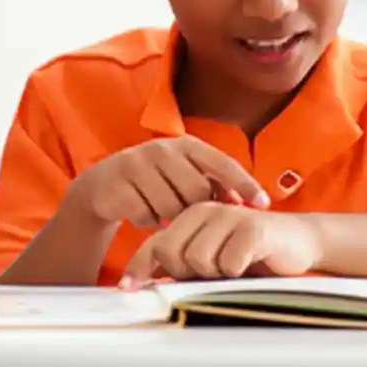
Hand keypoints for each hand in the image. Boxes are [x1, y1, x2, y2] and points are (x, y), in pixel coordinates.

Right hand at [63, 136, 268, 228]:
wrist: (102, 187)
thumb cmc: (154, 184)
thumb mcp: (183, 176)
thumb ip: (213, 185)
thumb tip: (250, 204)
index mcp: (183, 144)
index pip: (221, 162)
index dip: (244, 183)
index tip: (264, 204)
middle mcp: (160, 149)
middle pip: (197, 192)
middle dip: (194, 209)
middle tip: (184, 211)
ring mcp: (136, 165)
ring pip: (171, 208)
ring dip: (169, 218)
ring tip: (160, 210)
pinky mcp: (117, 185)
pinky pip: (146, 216)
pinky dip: (147, 221)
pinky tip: (142, 212)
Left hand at [121, 203, 321, 285]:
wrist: (300, 242)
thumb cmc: (251, 252)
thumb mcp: (211, 257)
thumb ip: (182, 264)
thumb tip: (145, 284)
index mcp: (190, 217)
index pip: (155, 245)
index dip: (139, 269)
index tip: (127, 289)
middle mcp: (204, 211)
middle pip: (172, 253)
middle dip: (186, 272)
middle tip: (212, 273)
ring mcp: (227, 216)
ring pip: (198, 259)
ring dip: (216, 273)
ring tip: (234, 265)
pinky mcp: (251, 228)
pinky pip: (228, 263)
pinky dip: (238, 271)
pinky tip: (250, 262)